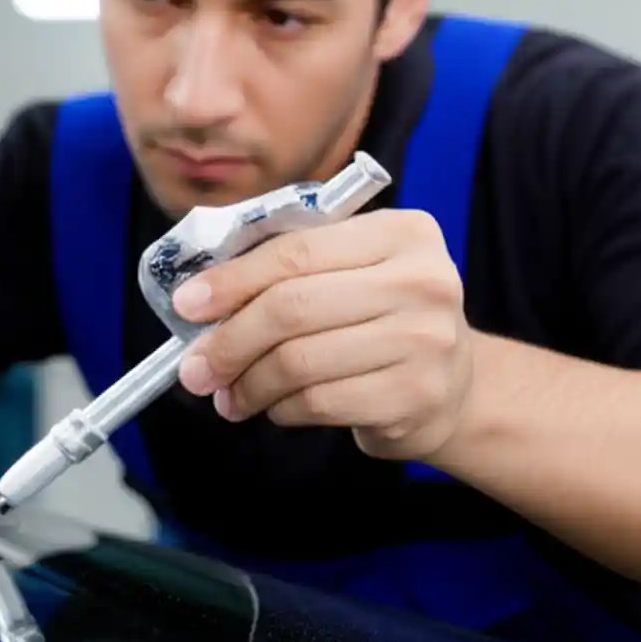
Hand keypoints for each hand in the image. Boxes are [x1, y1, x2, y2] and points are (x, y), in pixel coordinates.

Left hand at [172, 209, 474, 460]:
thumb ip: (286, 268)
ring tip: (229, 396)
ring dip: (247, 384)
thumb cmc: (378, 319)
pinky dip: (280, 409)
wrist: (454, 386)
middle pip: (291, 308)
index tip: (186, 305)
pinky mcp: (415, 396)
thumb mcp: (348, 273)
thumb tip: (197, 297)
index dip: (232, 280)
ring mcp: (425, 340)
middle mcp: (423, 280)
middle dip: (228, 342)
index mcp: (400, 232)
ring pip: (298, 362)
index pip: (295, 251)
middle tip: (195, 369)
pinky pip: (318, 403)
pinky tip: (274, 407)